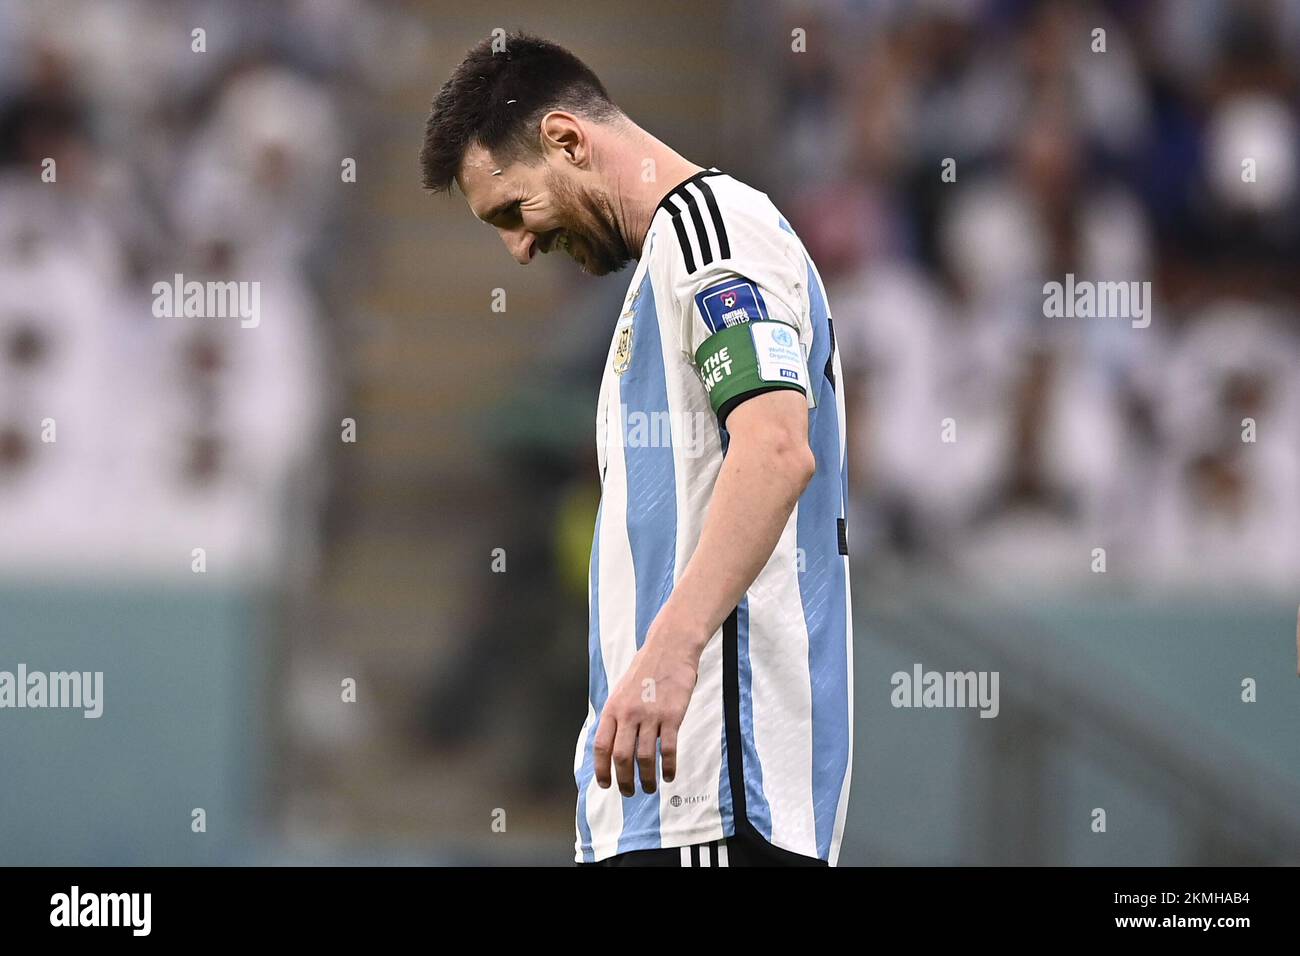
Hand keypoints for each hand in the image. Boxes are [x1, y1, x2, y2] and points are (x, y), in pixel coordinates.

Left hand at [592, 621, 703, 796]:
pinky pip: (668, 749)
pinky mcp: (672, 716)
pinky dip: (668, 767)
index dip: (601, 769)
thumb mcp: (621, 691)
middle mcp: (628, 713)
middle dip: (624, 780)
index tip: (605, 784)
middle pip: (621, 757)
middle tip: (629, 793)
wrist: (670, 648)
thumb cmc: (646, 670)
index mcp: (613, 708)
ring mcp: (650, 715)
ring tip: (650, 788)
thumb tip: (611, 745)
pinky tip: (669, 775)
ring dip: (646, 778)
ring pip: (644, 757)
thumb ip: (616, 716)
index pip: (601, 746)